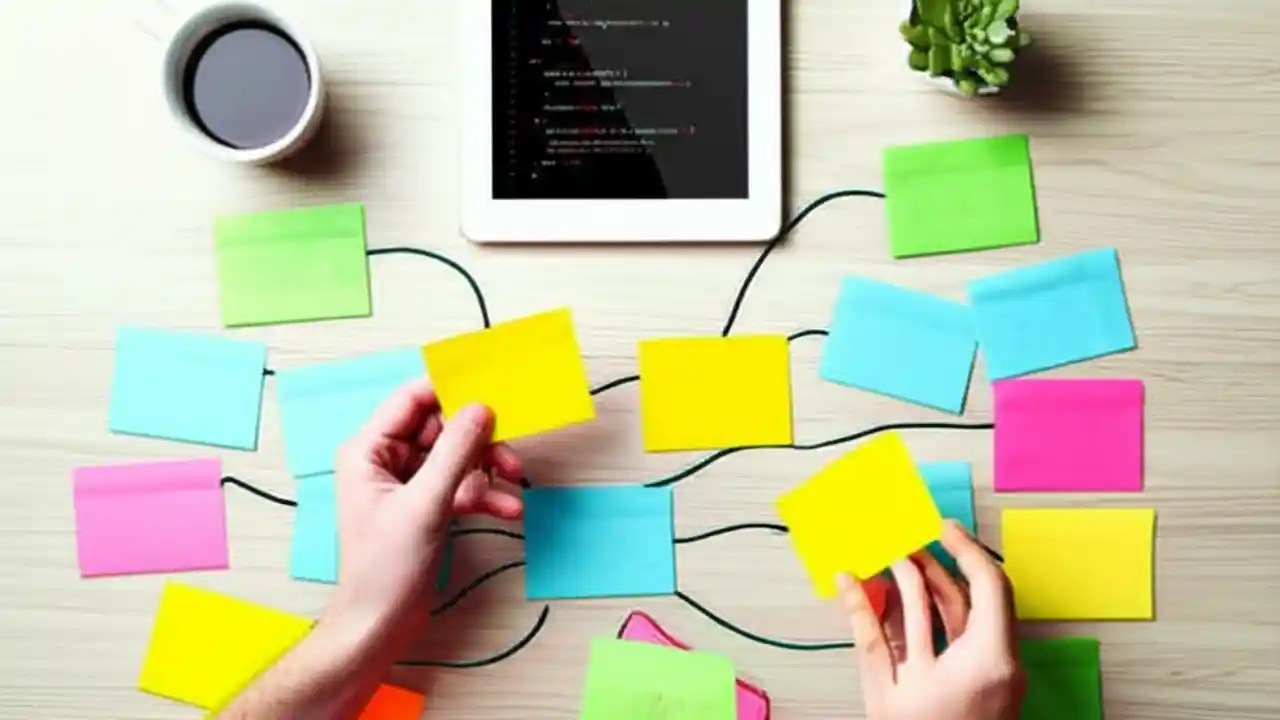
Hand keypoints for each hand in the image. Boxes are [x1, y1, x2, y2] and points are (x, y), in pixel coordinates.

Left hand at [327, 379, 523, 639]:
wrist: (379, 625)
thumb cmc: (384, 569)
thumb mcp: (425, 504)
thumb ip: (455, 452)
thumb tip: (480, 408)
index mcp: (368, 450)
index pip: (412, 400)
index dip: (450, 391)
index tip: (490, 388)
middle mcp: (385, 460)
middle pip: (441, 427)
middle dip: (478, 439)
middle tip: (509, 449)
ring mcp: (407, 484)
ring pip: (456, 457)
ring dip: (488, 469)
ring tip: (515, 483)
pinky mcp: (426, 505)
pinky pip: (460, 486)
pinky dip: (484, 494)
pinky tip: (508, 509)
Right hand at [837, 521, 1024, 719]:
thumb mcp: (883, 690)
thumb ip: (866, 629)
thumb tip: (846, 580)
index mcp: (986, 661)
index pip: (986, 583)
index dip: (964, 547)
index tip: (938, 525)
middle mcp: (998, 665)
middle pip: (971, 596)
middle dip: (935, 564)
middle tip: (905, 540)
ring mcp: (994, 677)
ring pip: (964, 616)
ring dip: (930, 587)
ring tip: (899, 564)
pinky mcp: (984, 686)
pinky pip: (961, 639)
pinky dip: (933, 618)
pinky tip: (903, 604)